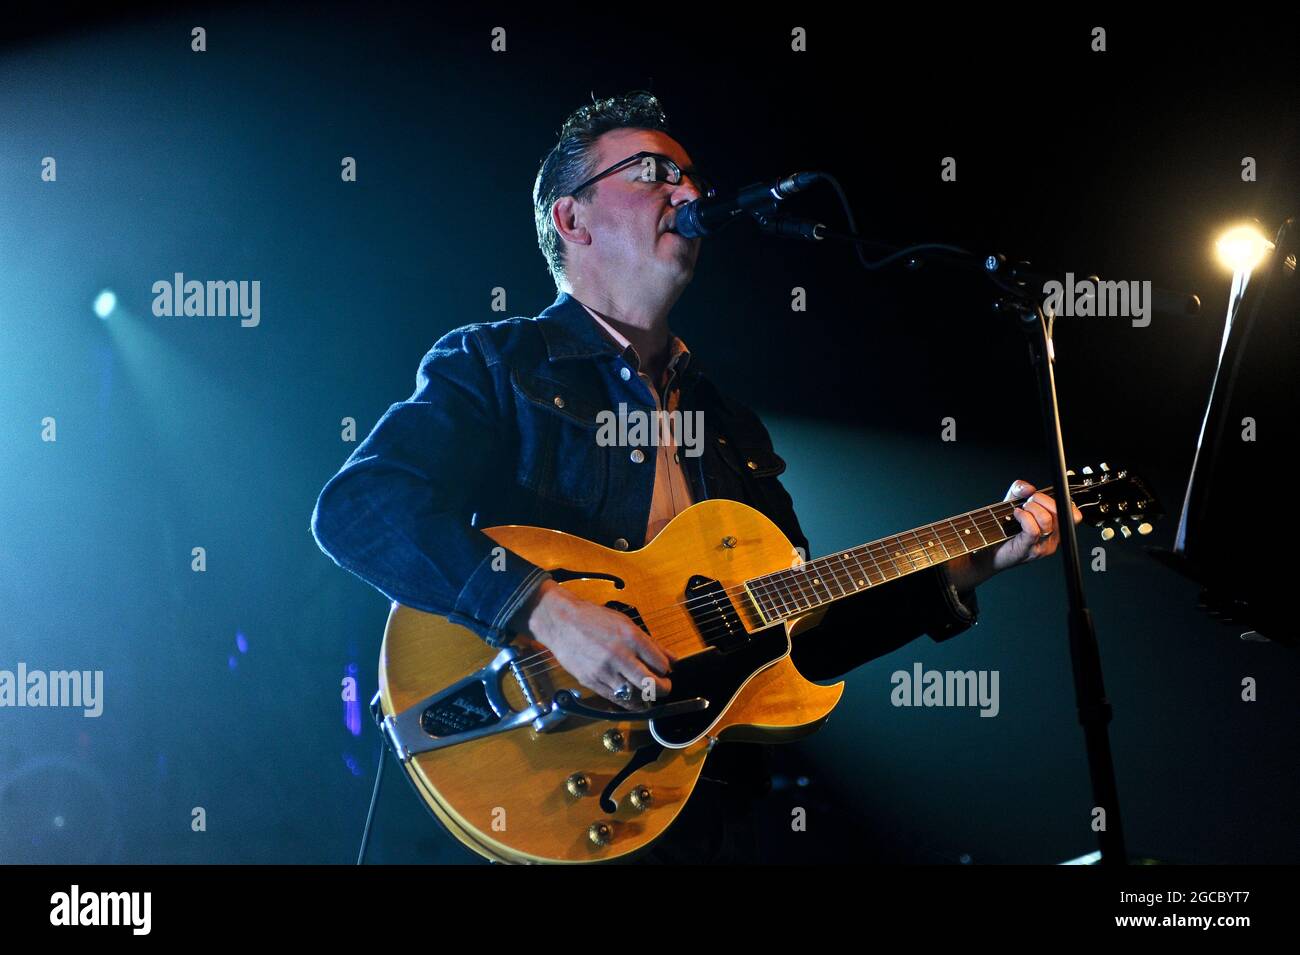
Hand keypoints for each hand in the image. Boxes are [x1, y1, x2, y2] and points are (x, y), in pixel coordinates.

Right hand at [509, 579, 673, 709]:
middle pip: (650, 684)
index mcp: (631, 637)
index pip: (660, 663)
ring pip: (634, 695)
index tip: (665, 670)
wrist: (561, 622)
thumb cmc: (594, 619)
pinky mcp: (591, 681)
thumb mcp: (625, 623)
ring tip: (649, 694)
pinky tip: (634, 700)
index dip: (666, 669)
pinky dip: (628, 702)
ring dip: (646, 697)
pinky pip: (615, 699)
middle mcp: (620, 655)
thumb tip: (672, 658)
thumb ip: (650, 643)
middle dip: (663, 689)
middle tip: (664, 688)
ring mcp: (605, 670)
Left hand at [947, 480, 1084, 590]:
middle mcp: (1053, 538)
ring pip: (1047, 520)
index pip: (1073, 514)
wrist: (988, 550)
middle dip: (1043, 500)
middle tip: (1028, 502)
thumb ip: (1021, 489)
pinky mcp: (1029, 549)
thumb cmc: (1003, 528)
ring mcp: (1042, 546)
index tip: (1042, 496)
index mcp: (1055, 528)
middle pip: (1062, 513)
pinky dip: (1023, 517)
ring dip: (1031, 508)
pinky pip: (1033, 529)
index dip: (1062, 500)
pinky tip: (1016, 515)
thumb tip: (1029, 488)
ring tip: (1020, 510)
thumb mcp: (1013, 501)